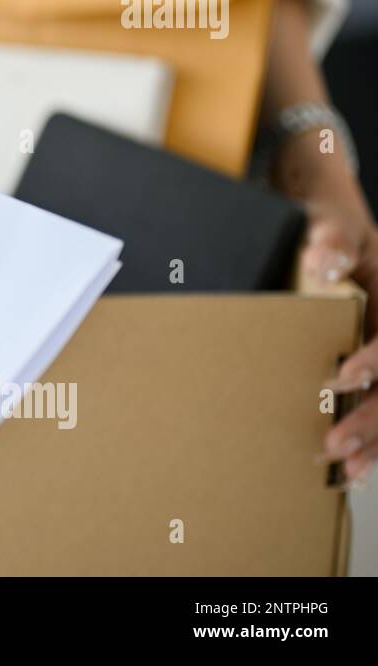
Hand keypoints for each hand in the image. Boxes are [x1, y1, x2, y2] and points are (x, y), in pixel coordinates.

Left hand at [303, 200, 377, 482]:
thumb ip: (332, 240)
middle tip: (336, 444)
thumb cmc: (333, 230)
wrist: (335, 233)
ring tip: (349, 470)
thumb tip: (323, 263)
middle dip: (375, 417)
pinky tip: (360, 466)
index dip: (377, 360)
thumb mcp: (334, 224)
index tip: (343, 376)